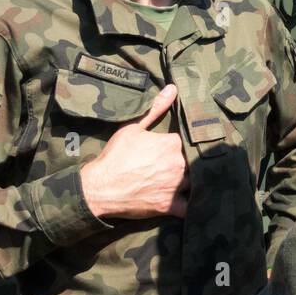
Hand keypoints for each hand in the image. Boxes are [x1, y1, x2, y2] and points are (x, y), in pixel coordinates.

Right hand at [80, 85, 189, 219]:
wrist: (99, 188)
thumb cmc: (115, 156)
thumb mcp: (133, 128)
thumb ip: (155, 108)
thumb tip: (173, 88)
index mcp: (172, 143)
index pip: (188, 140)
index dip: (184, 143)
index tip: (178, 146)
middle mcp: (179, 164)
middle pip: (194, 160)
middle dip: (191, 161)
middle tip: (180, 164)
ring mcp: (176, 186)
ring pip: (196, 181)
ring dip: (195, 181)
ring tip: (191, 180)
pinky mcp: (170, 206)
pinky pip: (190, 207)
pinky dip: (192, 205)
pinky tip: (192, 201)